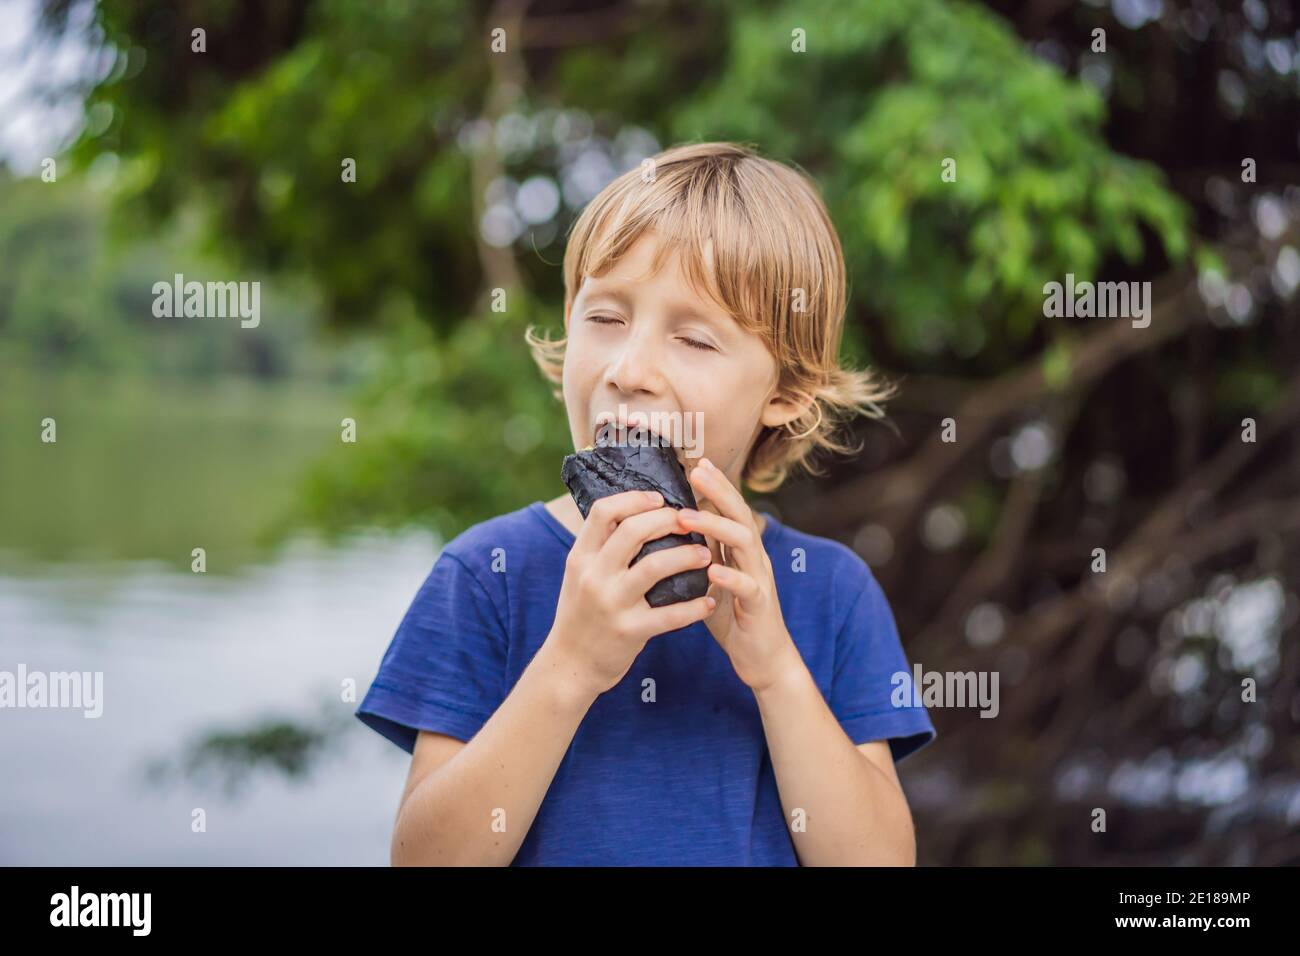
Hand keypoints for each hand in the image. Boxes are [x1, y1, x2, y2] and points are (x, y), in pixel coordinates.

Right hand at [547, 490, 715, 698]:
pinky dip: (694, 607)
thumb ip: (600, 547)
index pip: (604, 512)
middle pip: (633, 531)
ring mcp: (611, 604)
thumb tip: (633, 511)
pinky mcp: (629, 631)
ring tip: (706, 555)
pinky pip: (670, 615)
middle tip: (691, 522)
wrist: (570, 665)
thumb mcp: (579, 575)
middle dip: (668, 520)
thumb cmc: (582, 614)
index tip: (660, 499)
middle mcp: (593, 576)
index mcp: (580, 557)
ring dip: (687, 556)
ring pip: (655, 566)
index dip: (634, 499)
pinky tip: (709, 601)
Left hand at [678, 458, 803, 692]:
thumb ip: (703, 552)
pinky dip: (730, 577)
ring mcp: (760, 579)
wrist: (762, 658)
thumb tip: (675, 525)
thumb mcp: (713, 578)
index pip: (730, 509)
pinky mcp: (760, 606)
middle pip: (740, 514)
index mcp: (742, 551)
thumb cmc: (734, 616)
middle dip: (719, 491)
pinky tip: (712, 571)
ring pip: (745, 543)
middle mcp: (754, 558)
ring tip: (687, 517)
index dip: (716, 485)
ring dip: (716, 527)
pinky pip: (748, 587)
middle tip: (696, 471)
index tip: (696, 462)